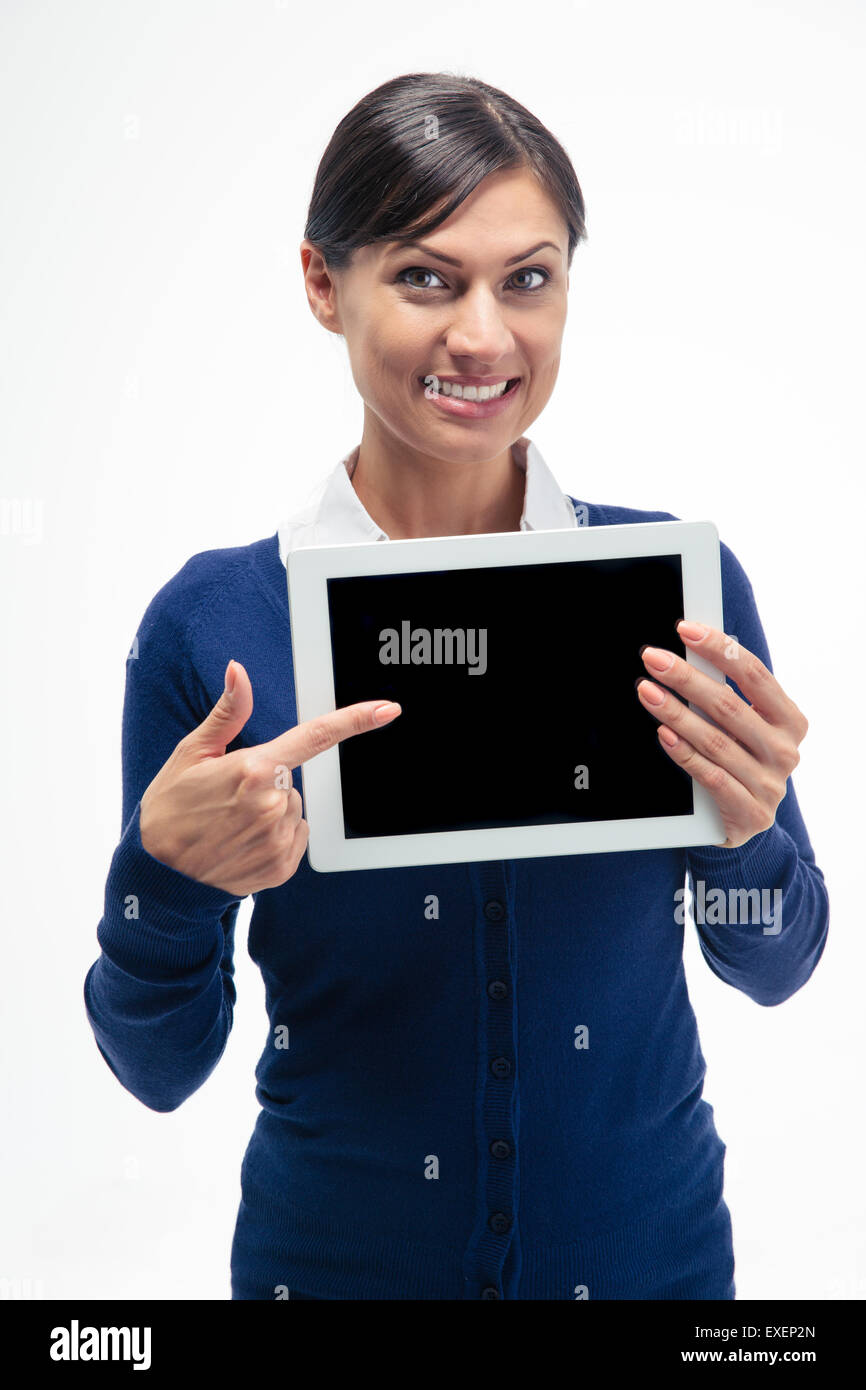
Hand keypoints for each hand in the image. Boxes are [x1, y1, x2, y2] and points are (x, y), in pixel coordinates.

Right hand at [139, 659, 400, 894]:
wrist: (158, 871)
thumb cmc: (170, 806)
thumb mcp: (192, 752)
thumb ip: (228, 712)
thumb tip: (238, 671)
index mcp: (255, 767)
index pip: (315, 737)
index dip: (356, 720)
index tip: (388, 709)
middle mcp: (272, 802)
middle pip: (293, 781)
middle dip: (268, 784)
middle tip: (228, 798)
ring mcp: (278, 838)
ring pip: (294, 811)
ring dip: (271, 814)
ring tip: (232, 824)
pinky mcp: (281, 866)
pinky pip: (295, 839)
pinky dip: (274, 840)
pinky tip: (242, 843)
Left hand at [636, 621, 808, 849]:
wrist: (746, 821)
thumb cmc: (740, 760)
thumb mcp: (742, 727)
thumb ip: (728, 694)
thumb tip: (689, 648)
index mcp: (789, 720)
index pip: (754, 675)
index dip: (719, 649)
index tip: (686, 630)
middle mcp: (785, 750)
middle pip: (729, 705)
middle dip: (686, 678)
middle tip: (654, 658)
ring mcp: (770, 784)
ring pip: (715, 741)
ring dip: (675, 712)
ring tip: (647, 691)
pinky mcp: (750, 812)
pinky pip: (711, 777)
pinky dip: (684, 753)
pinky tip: (664, 733)